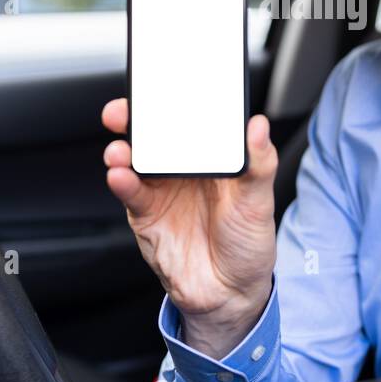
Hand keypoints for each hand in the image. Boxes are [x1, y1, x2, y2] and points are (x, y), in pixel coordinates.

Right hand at [102, 99, 277, 357]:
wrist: (230, 293)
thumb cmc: (248, 243)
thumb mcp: (260, 201)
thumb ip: (259, 164)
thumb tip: (259, 126)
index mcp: (210, 157)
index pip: (188, 121)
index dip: (172, 103)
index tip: (161, 88)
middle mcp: (182, 169)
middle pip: (153, 135)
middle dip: (134, 119)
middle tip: (123, 111)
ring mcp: (161, 190)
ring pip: (135, 160)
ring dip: (122, 151)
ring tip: (121, 150)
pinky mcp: (146, 215)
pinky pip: (130, 192)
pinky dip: (122, 181)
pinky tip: (120, 175)